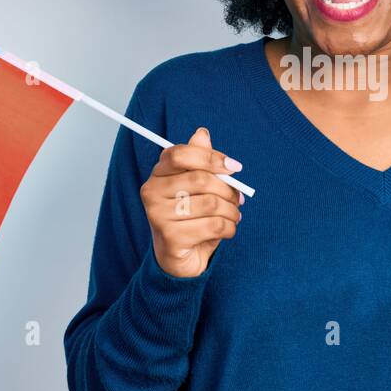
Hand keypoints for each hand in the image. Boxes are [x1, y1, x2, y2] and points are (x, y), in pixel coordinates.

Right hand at [139, 126, 243, 277]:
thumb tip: (202, 133)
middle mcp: (151, 192)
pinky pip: (213, 226)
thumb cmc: (190, 216)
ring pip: (211, 204)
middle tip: (239, 199)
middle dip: (228, 190)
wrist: (180, 257)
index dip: (212, 157)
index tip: (235, 167)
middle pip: (201, 179)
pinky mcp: (170, 238)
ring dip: (232, 211)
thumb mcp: (196, 186)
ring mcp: (158, 216)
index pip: (181, 154)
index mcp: (158, 173)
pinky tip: (228, 230)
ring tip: (234, 216)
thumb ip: (200, 160)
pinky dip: (229, 228)